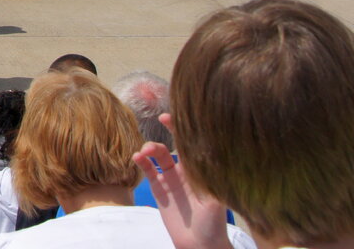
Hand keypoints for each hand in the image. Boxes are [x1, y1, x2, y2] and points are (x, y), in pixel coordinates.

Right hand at [132, 130, 232, 248]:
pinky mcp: (158, 188)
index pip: (191, 143)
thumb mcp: (217, 200)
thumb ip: (212, 180)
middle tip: (160, 125)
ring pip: (157, 154)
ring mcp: (170, 178)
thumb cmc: (214, 224)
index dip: (182, 128)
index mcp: (200, 169)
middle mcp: (185, 170)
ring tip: (145, 152)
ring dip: (150, 148)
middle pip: (172, 144)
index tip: (171, 117)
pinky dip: (141, 161)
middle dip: (165, 132)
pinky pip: (147, 170)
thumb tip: (211, 157)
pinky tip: (136, 158)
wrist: (199, 244)